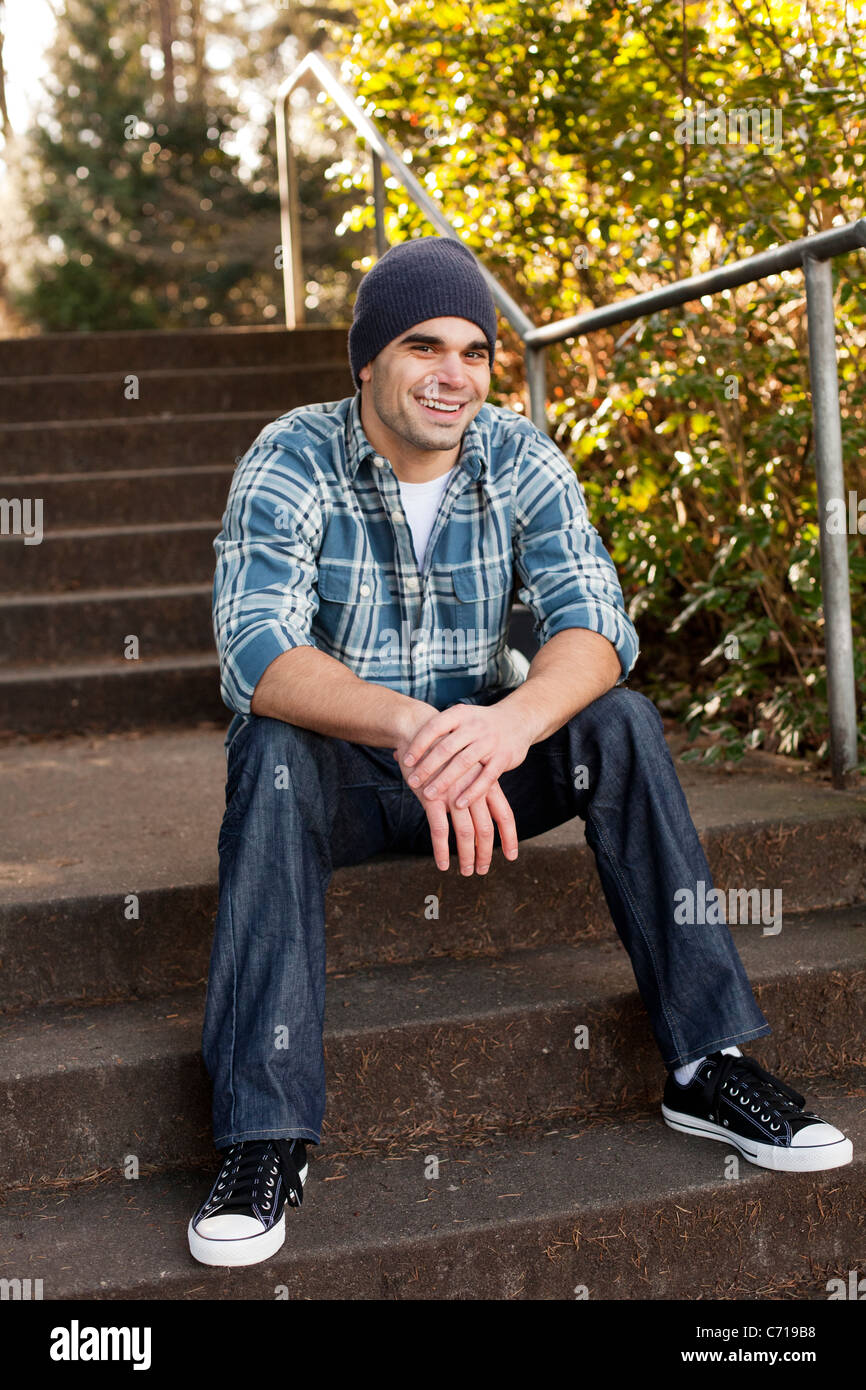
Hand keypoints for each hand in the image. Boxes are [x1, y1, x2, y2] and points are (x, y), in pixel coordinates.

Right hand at [392, 704, 523, 873]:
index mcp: (485, 782)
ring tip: (468, 872)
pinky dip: (442, 850)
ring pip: (466, 834)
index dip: (510, 837)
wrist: (420, 729)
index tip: (512, 856)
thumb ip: (476, 786)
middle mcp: (473, 789)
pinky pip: (440, 831)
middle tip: (483, 871)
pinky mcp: (432, 798)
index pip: (504, 814)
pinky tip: (443, 864)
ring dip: (467, 856)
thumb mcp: (467, 766)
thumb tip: (482, 808)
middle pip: (486, 829)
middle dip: (486, 853)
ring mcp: (453, 794)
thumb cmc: (443, 750)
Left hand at [398, 702, 531, 808]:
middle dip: (428, 766)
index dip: (419, 743)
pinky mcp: (503, 758)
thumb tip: (395, 753)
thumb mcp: (458, 720)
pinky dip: (471, 792)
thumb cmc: (479, 724)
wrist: (518, 720)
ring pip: (464, 764)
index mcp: (460, 715)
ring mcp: (490, 742)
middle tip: (412, 781)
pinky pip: (486, 778)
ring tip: (428, 795)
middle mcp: (475, 727)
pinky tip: (458, 804)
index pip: (435, 727)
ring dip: (445, 781)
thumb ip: (431, 736)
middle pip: (447, 747)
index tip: (405, 760)